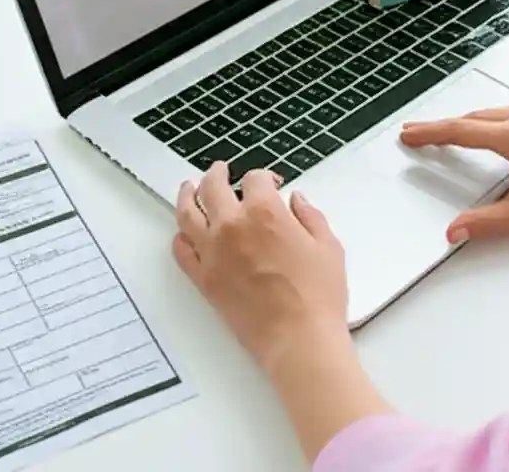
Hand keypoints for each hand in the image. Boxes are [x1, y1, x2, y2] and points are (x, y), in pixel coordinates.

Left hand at [172, 162, 348, 371]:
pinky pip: (181, 251)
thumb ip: (310, 217)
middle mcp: (232, 227)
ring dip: (186, 195)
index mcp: (265, 213)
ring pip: (187, 214)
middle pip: (212, 187)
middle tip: (219, 170)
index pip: (254, 179)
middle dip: (217, 174)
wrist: (298, 338)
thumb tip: (297, 201)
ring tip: (188, 188)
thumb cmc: (318, 297)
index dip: (263, 176)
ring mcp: (213, 253)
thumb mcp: (328, 247)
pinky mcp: (204, 279)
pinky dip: (180, 237)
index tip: (269, 182)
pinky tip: (183, 233)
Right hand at [400, 104, 508, 241]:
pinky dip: (486, 119)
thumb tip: (455, 230)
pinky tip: (485, 129)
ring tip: (444, 131)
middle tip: (416, 133)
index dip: (431, 134)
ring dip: (464, 121)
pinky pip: (507, 113)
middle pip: (471, 118)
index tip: (410, 135)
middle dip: (441, 126)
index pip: (461, 132)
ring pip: (489, 113)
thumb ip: (485, 223)